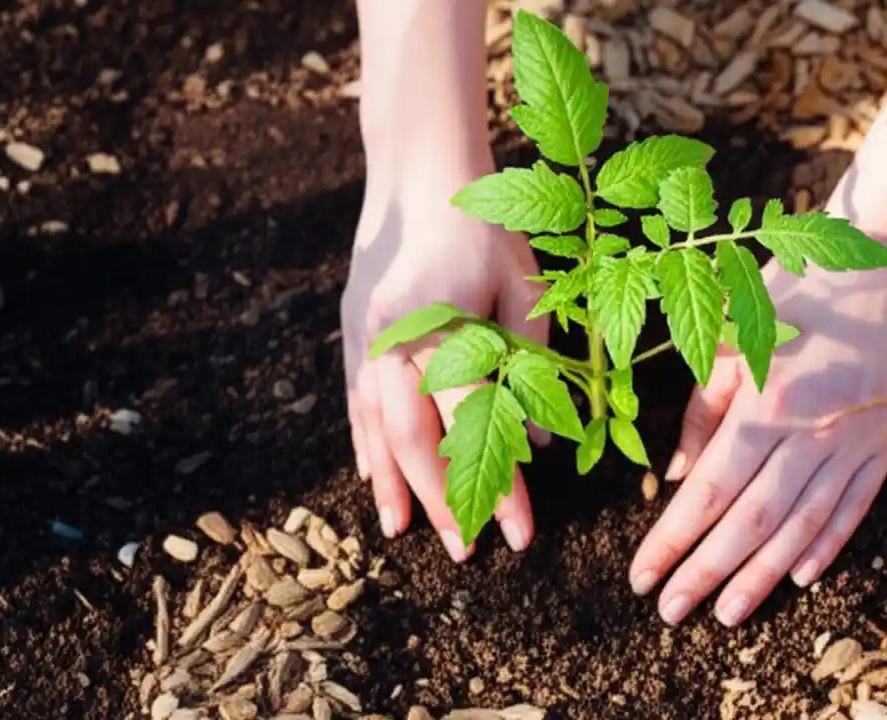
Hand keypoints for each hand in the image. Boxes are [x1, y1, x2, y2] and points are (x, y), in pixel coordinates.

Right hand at [340, 158, 547, 560]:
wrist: (416, 173)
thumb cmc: (482, 226)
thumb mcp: (523, 286)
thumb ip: (531, 361)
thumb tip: (533, 440)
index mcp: (439, 327)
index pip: (472, 425)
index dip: (496, 482)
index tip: (519, 533)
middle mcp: (392, 341)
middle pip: (411, 439)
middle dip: (438, 499)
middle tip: (464, 548)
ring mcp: (364, 339)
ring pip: (374, 428)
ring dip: (390, 482)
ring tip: (402, 532)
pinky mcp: (353, 332)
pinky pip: (356, 402)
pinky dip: (364, 444)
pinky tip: (371, 476)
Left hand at [628, 253, 886, 626]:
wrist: (884, 259)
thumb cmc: (792, 290)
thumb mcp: (731, 335)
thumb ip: (703, 409)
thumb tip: (680, 478)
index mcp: (766, 403)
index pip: (710, 490)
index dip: (673, 540)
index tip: (642, 578)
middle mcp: (813, 431)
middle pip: (752, 521)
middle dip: (707, 573)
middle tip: (671, 615)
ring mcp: (856, 441)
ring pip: (804, 526)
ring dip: (763, 576)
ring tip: (728, 615)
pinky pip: (856, 506)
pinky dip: (828, 545)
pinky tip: (801, 578)